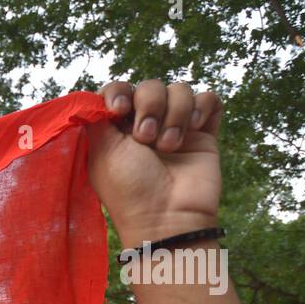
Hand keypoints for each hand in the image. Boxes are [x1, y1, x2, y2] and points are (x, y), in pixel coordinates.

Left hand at [88, 79, 221, 248]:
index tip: (119, 109)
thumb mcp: (101, 152)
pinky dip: (200, 108)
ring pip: (180, 89)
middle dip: (149, 106)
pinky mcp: (204, 132)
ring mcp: (176, 126)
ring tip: (169, 146)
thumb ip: (96, 117)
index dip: (119, 92)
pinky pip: (208, 99)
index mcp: (117, 129)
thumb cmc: (129, 188)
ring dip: (174, 114)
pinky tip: (192, 129)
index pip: (118, 90)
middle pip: (150, 86)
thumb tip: (97, 95)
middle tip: (146, 139)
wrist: (167, 216)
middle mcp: (146, 123)